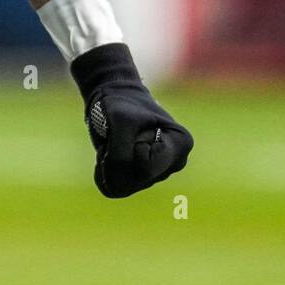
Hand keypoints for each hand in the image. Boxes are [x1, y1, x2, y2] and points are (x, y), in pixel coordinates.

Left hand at [70, 43, 192, 198]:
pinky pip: (114, 189)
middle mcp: (174, 163)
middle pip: (137, 180)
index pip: (146, 168)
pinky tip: (108, 153)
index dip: (131, 146)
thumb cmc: (121, 103)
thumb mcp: (120, 121)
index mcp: (180, 145)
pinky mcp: (139, 180)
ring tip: (116, 140)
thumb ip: (120, 156)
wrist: (112, 95)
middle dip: (119, 157)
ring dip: (110, 162)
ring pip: (124, 186)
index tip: (135, 126)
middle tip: (123, 133)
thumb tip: (115, 185)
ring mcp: (157, 174)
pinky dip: (104, 172)